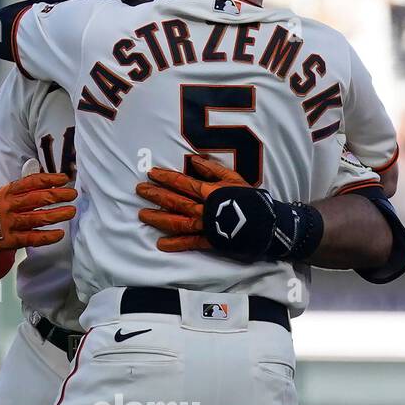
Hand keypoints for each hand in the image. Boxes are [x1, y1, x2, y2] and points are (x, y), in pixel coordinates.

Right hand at [0, 171, 76, 252]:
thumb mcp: (5, 195)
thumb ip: (23, 189)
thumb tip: (49, 181)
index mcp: (8, 192)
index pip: (31, 182)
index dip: (49, 179)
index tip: (64, 179)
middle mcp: (8, 206)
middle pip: (36, 199)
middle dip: (57, 195)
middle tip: (72, 194)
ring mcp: (9, 224)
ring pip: (37, 218)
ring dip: (57, 215)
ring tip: (71, 211)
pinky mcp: (11, 240)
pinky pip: (33, 238)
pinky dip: (48, 236)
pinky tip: (60, 234)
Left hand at [136, 154, 250, 250]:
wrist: (265, 224)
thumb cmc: (250, 199)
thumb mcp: (234, 178)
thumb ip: (213, 169)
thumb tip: (193, 160)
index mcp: (209, 191)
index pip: (182, 182)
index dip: (165, 177)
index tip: (151, 173)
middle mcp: (203, 208)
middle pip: (174, 201)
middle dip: (155, 195)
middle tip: (139, 190)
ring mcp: (204, 226)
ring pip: (176, 221)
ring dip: (158, 218)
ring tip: (142, 214)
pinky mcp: (209, 241)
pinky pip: (189, 243)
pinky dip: (175, 244)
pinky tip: (161, 244)